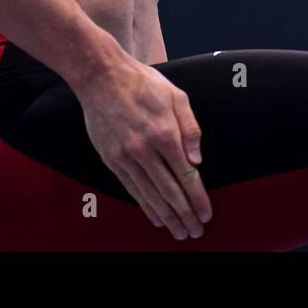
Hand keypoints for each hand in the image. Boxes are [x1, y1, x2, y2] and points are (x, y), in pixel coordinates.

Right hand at [73, 56, 211, 239]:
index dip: (198, 198)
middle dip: (185, 214)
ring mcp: (126, 156)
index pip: (186, 176)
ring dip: (167, 217)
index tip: (206, 214)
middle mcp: (145, 150)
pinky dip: (144, 205)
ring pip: (150, 195)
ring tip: (178, 231)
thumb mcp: (177, 96)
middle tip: (195, 231)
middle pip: (170, 191)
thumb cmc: (142, 82)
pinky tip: (155, 217)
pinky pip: (131, 188)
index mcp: (165, 133)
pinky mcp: (111, 158)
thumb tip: (197, 160)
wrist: (101, 76)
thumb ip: (191, 128)